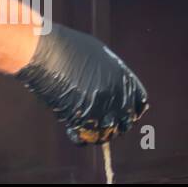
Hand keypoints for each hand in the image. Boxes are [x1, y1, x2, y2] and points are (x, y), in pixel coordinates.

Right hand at [16, 24, 147, 144]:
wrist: (47, 52)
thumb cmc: (68, 48)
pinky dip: (79, 137)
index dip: (132, 112)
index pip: (139, 103)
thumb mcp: (100, 56)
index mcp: (124, 77)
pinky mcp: (80, 117)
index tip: (122, 116)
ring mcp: (100, 106)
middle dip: (116, 126)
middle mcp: (117, 94)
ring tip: (87, 130)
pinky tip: (71, 130)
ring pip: (107, 133)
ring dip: (98, 135)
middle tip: (102, 125)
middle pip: (126, 122)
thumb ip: (110, 74)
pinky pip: (85, 136)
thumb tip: (110, 85)